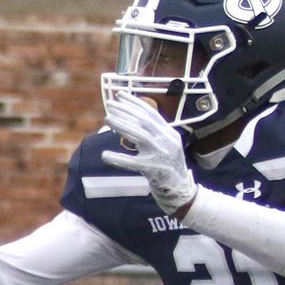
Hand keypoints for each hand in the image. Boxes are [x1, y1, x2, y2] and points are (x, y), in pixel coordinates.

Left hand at [102, 94, 195, 214]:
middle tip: (109, 104)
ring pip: (140, 136)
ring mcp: (161, 155)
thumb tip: (129, 120)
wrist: (180, 189)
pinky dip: (119, 159)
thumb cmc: (167, 166)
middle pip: (144, 121)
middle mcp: (167, 141)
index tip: (120, 95)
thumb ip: (151, 134)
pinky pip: (134, 163)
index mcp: (169, 133)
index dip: (136, 103)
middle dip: (126, 110)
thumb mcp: (163, 145)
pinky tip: (105, 155)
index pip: (151, 113)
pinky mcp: (154, 170)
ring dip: (123, 126)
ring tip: (107, 119)